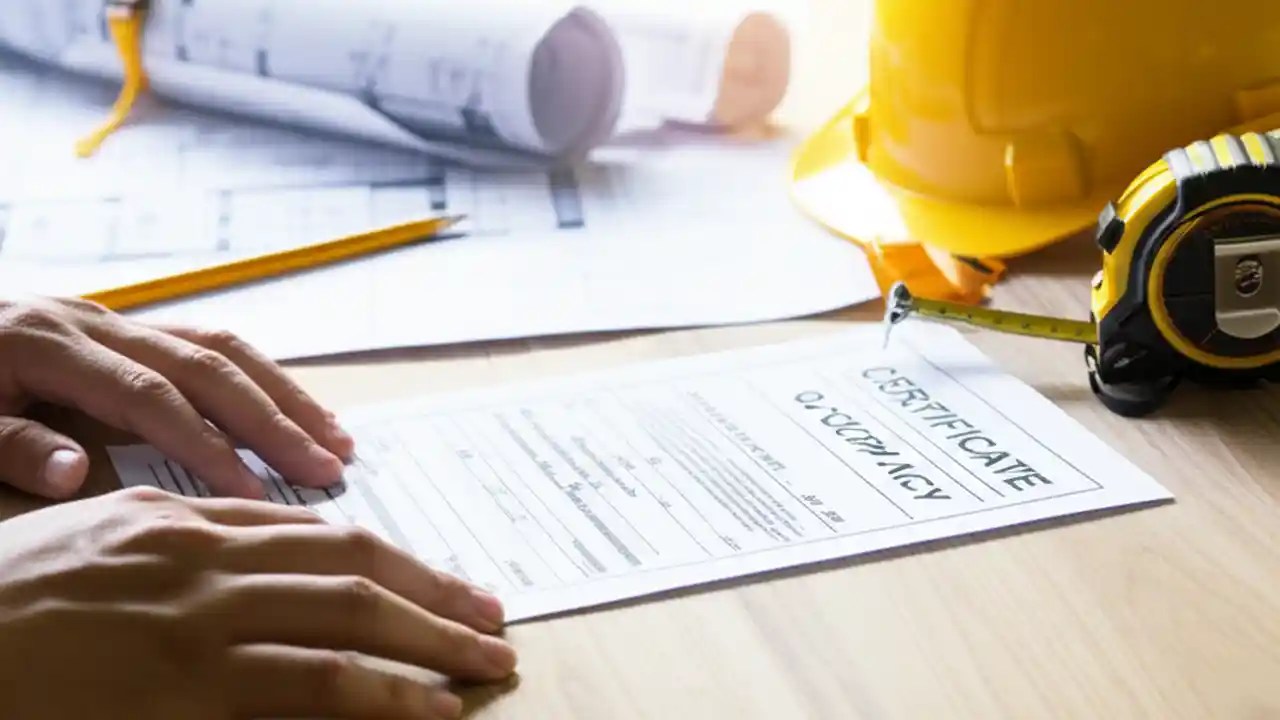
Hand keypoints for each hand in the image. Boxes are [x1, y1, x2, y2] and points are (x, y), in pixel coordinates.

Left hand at [0, 295, 352, 498]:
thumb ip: (9, 446)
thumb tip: (82, 472)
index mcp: (44, 341)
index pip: (149, 396)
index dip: (206, 445)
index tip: (253, 494)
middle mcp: (93, 320)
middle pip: (205, 363)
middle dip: (273, 418)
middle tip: (328, 465)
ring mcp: (115, 319)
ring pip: (220, 346)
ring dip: (284, 393)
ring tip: (337, 437)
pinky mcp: (126, 329)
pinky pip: (208, 345)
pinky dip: (260, 379)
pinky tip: (294, 408)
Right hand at [0, 487, 515, 718]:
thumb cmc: (1, 605)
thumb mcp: (93, 545)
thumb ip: (179, 541)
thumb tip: (259, 551)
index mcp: (180, 519)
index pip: (317, 531)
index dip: (390, 557)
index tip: (438, 581)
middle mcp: (202, 557)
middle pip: (354, 561)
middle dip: (436, 591)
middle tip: (493, 616)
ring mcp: (198, 622)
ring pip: (350, 615)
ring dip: (433, 640)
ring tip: (488, 661)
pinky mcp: (186, 690)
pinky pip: (311, 682)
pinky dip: (383, 693)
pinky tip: (429, 707)